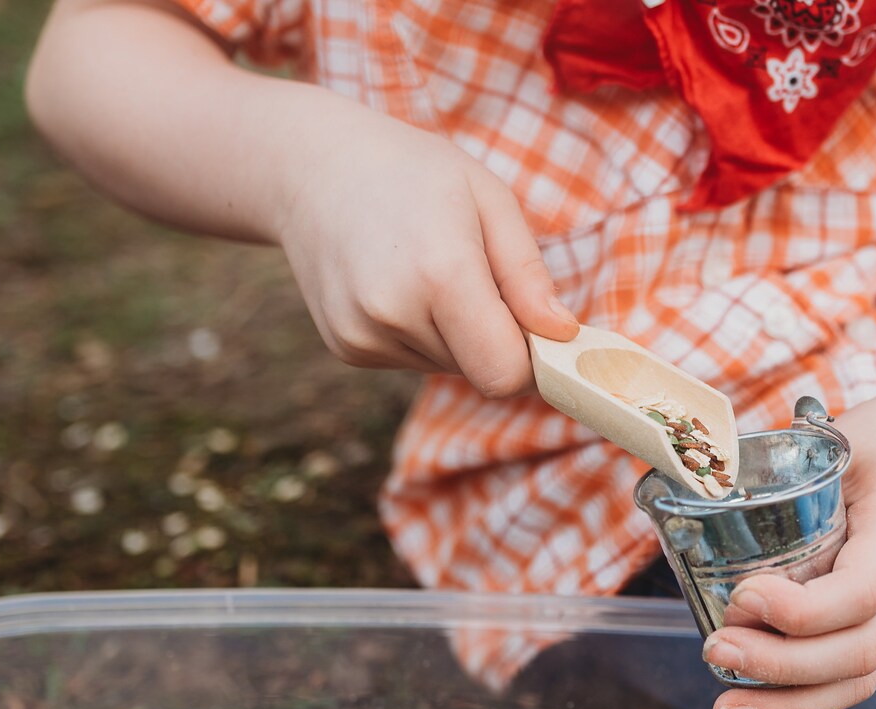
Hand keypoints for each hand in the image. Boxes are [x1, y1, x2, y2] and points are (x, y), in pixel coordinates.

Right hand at [276, 111, 577, 395]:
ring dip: (460, 333)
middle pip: (482, 370)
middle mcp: (393, 314)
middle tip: (478, 273)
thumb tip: (562, 334)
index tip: (544, 331)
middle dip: (497, 336)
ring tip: (430, 270)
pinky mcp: (346, 347)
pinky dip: (425, 333)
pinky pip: (414, 360)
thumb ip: (528, 276)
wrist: (313, 167)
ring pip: (450, 367)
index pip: (506, 373)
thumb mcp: (489, 201)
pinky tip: (403, 284)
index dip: (535, 361)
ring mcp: (361, 336)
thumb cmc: (416, 173)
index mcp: (440, 274)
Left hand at [703, 377, 875, 708]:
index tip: (744, 593)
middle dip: (782, 666)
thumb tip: (698, 481)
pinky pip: (854, 673)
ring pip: (861, 677)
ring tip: (722, 707)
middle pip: (860, 652)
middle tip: (715, 646)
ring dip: (789, 704)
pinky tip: (750, 703)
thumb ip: (785, 462)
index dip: (801, 609)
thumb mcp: (846, 433)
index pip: (862, 591)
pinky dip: (803, 700)